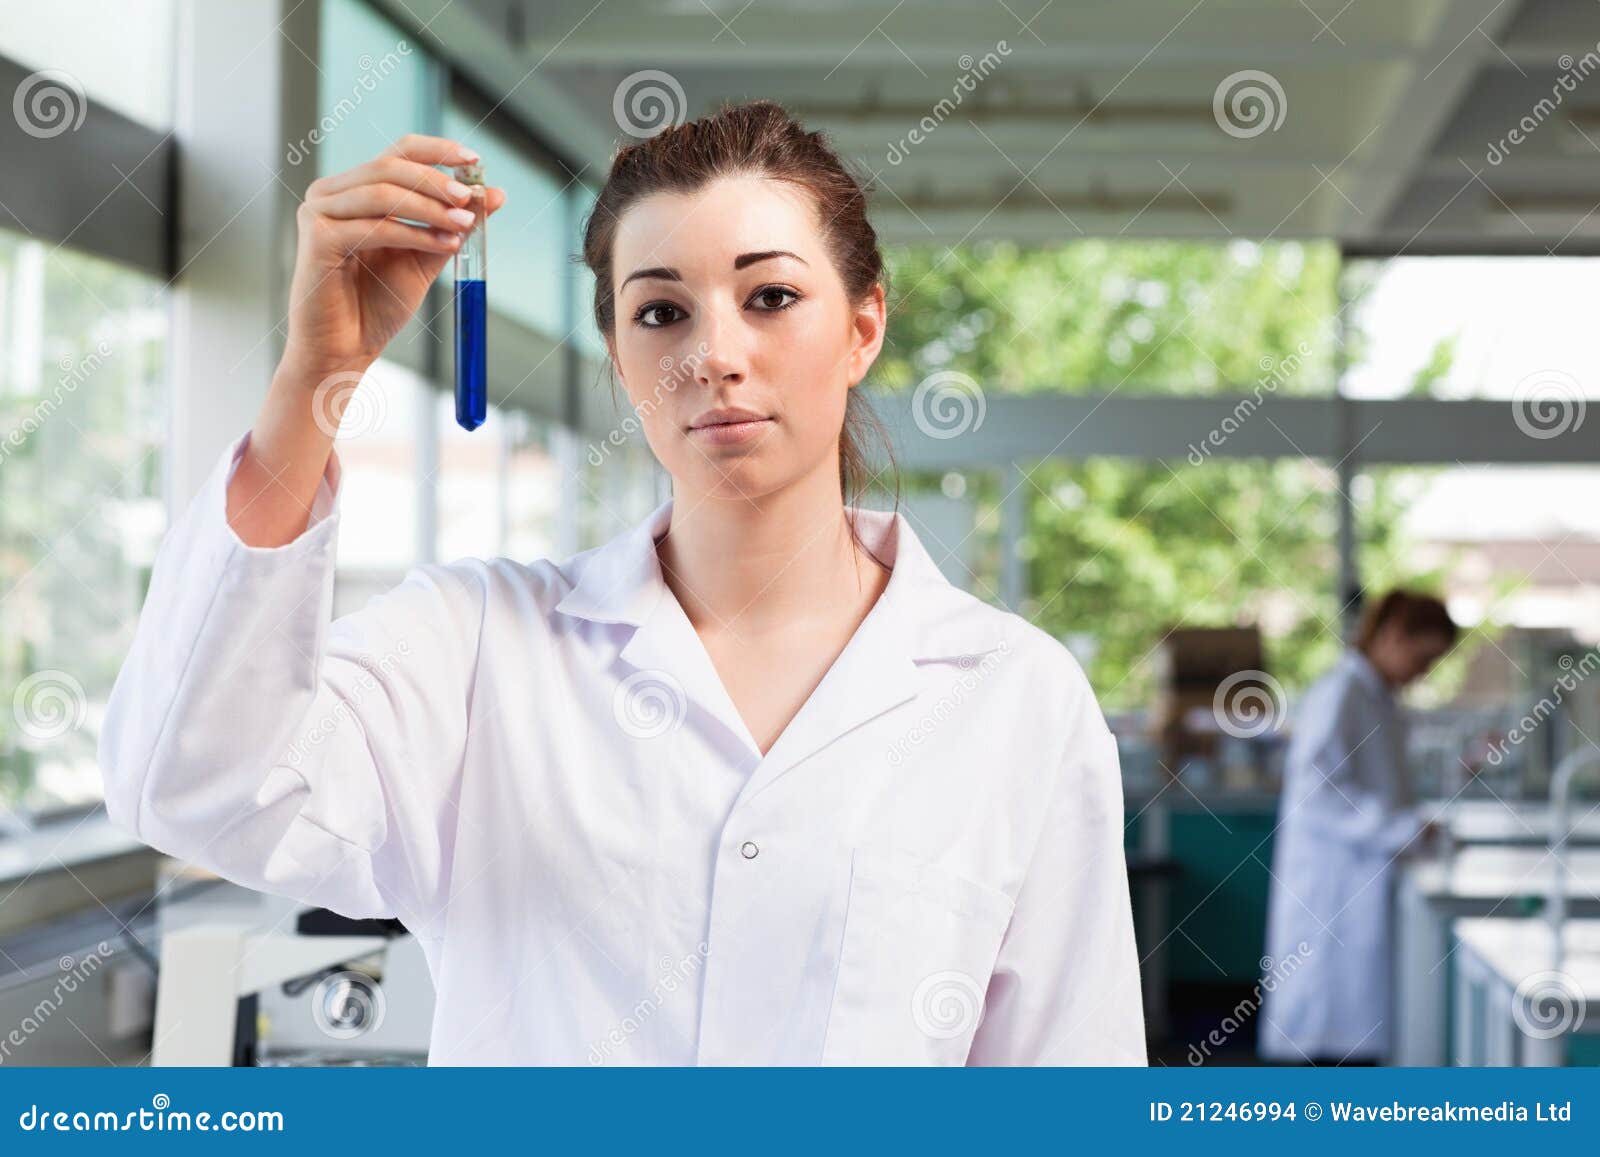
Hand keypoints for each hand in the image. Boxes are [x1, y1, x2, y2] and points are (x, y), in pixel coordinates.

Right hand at [281, 134, 505, 380]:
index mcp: (355, 190)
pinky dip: (413, 234)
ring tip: (464, 225)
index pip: (397, 152)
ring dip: (430, 208)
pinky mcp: (318, 239)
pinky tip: (444, 244)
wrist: (346, 349)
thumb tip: (494, 194)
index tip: (474, 159)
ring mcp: (318, 213)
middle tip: (472, 199)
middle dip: (437, 182)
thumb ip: (453, 225)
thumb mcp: (425, 258)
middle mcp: (331, 194)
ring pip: (384, 194)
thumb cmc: (377, 305)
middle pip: (390, 167)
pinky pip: (375, 228)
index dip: (436, 150)